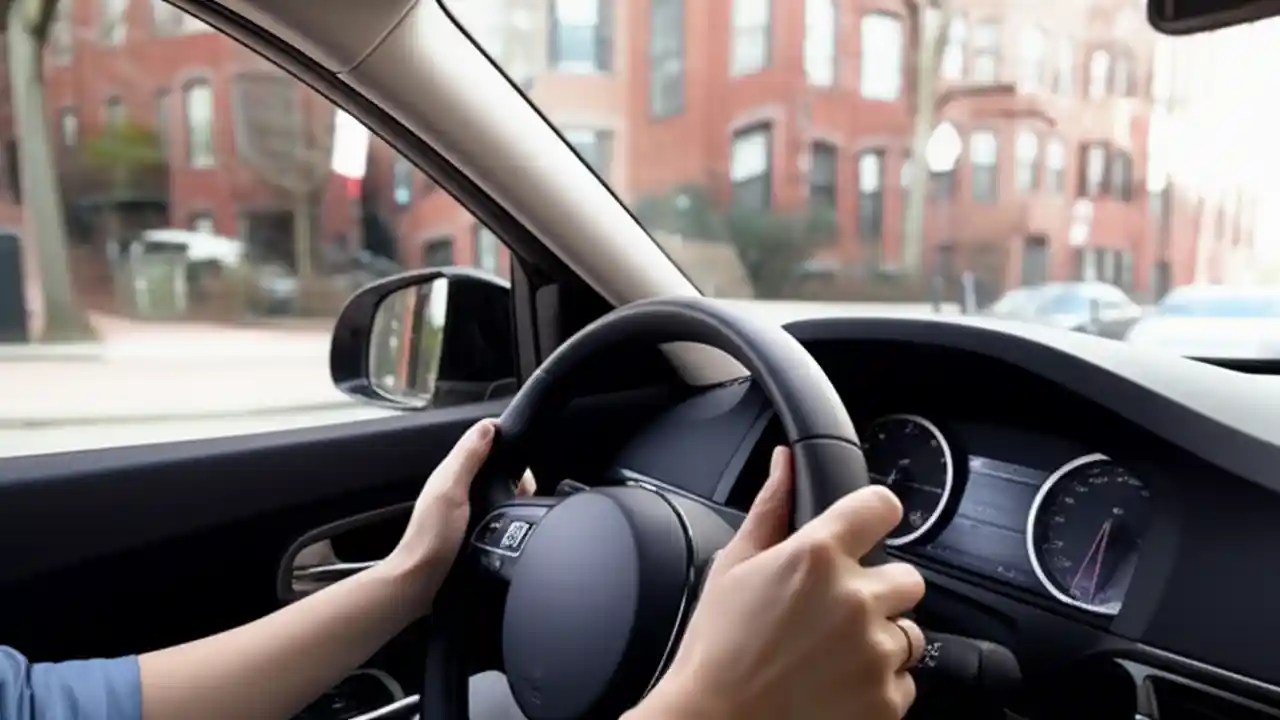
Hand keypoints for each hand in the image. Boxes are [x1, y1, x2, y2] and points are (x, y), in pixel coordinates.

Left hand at [382, 419, 534, 609]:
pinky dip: (512, 515)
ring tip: (522, 510)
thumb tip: (488, 427)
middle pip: (499, 470)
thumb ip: (467, 458)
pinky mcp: (477, 530)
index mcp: (453, 473)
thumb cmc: (432, 540)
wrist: (423, 584)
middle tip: (522, 495)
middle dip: (517, 477)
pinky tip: (516, 525)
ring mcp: (469, 511)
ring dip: (516, 497)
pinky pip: (501, 513)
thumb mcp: (450, 491)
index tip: (522, 463)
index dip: (507, 446)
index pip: (487, 445)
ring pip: (503, 492)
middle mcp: (461, 489)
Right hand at [630, 447, 925, 719]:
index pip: (881, 507)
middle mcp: (855, 600)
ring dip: (879, 641)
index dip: (874, 514)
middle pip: (907, 577)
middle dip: (878, 592)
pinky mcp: (887, 700)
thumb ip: (770, 508)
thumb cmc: (717, 651)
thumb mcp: (733, 568)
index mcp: (816, 556)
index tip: (867, 527)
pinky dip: (877, 686)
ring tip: (830, 656)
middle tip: (834, 613)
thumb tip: (784, 462)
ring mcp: (875, 653)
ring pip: (908, 634)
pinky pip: (904, 682)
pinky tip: (834, 686)